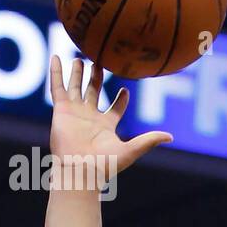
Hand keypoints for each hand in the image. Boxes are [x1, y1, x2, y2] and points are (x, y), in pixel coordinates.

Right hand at [49, 56, 171, 170]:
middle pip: (94, 92)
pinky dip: (56, 72)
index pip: (116, 108)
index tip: (126, 89)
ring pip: (76, 87)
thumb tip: (171, 136)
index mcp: (106, 126)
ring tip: (80, 58)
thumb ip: (149, 140)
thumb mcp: (132, 149)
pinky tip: (56, 57)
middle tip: (100, 62)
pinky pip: (57, 87)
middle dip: (97, 78)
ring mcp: (74, 113)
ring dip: (77, 73)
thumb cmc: (105, 164)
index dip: (121, 99)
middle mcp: (90, 118)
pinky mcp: (61, 110)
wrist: (81, 169)